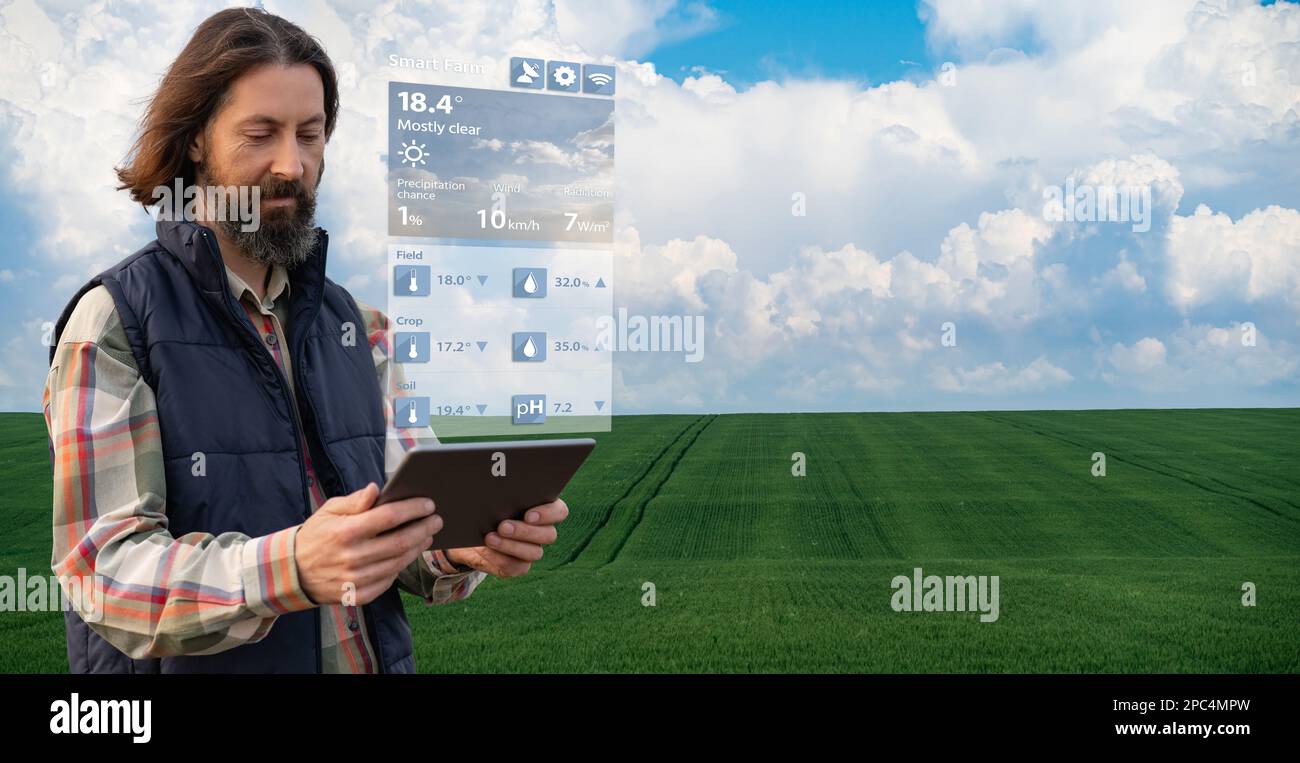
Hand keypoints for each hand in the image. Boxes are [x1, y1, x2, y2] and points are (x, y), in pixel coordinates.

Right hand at [295, 483, 442, 605]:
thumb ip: (356, 501)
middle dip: (424, 529)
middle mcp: (352, 557)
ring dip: (417, 548)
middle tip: (436, 520)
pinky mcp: (357, 595)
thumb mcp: (329, 511)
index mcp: (346, 531)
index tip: (429, 504)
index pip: (389, 517)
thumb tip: (376, 489)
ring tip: (427, 535)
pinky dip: (400, 566)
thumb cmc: (316, 535)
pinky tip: (407, 555)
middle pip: (400, 542)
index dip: (413, 509)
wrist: (293, 571)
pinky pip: (388, 580)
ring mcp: (356, 579)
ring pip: (398, 563)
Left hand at [446, 498, 568, 578]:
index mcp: (542, 507)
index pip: (559, 511)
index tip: (528, 515)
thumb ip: (498, 491)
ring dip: (511, 546)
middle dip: (525, 531)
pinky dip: (500, 559)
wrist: (467, 530)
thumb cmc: (482, 504)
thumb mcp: (487, 494)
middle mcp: (541, 530)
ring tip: (490, 538)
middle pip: (548, 535)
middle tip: (503, 526)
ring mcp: (532, 550)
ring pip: (535, 552)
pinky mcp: (518, 565)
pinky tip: (486, 550)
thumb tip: (494, 488)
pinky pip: (516, 566)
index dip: (548, 514)